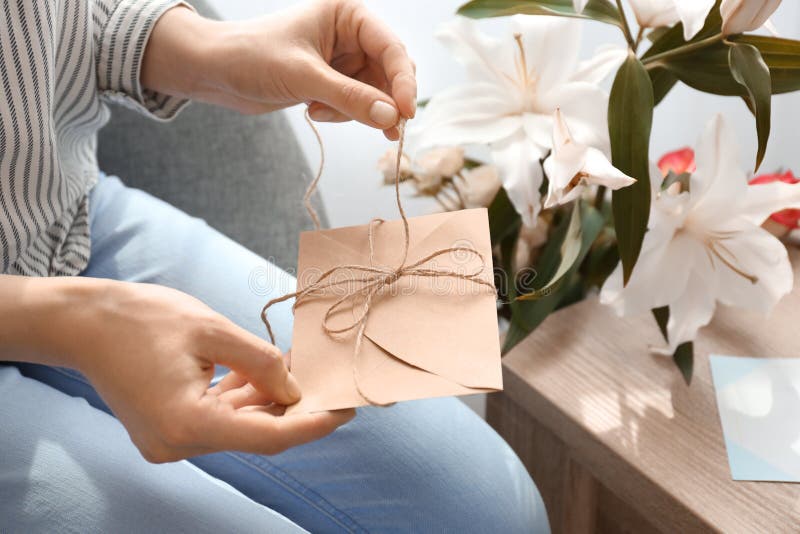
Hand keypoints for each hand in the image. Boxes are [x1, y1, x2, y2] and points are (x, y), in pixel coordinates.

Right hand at [60, 281, 353, 462]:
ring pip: (239, 425)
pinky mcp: (167, 429)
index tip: (346, 409)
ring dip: (268, 399)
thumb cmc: (141, 318)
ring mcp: (169, 441)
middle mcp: (178, 443)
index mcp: (187, 423)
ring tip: (297, 368)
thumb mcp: (213, 330)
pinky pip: (217, 418)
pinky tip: (261, 372)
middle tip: (328, 383)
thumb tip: (295, 390)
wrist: (83, 322)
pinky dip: (242, 398)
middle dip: (294, 407)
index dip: (313, 424)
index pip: (269, 437)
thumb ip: (261, 363)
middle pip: (256, 433)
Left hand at [143, 1, 416, 139]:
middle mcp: (351, 34)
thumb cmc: (251, 57)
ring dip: (356, 112)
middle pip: (390, 73)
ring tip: (320, 113)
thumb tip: (391, 118)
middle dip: (382, 102)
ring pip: (376, 94)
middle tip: (384, 129)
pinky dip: (344, 115)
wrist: (215, 71)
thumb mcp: (304, 77)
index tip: (405, 115)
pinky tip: (314, 112)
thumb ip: (350, 98)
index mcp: (348, 14)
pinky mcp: (334, 82)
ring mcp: (344, 60)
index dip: (402, 83)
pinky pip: (357, 105)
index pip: (391, 48)